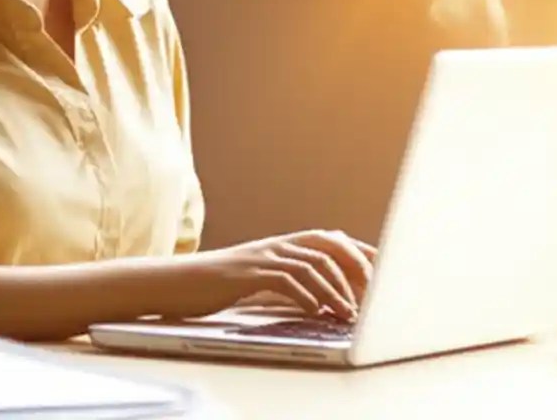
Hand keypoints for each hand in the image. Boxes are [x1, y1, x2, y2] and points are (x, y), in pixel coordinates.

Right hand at [165, 230, 377, 320]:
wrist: (173, 283)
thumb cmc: (215, 285)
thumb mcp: (255, 277)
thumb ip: (285, 278)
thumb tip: (320, 297)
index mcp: (281, 245)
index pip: (331, 240)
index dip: (359, 252)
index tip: (383, 270)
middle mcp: (275, 245)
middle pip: (329, 246)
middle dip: (356, 270)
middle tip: (373, 297)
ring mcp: (261, 257)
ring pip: (312, 266)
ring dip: (335, 292)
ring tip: (348, 315)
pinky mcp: (246, 274)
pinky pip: (285, 280)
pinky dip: (306, 297)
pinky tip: (315, 312)